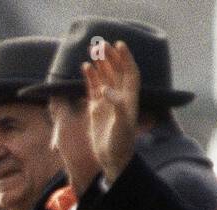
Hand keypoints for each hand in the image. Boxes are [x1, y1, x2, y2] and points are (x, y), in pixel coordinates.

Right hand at [82, 40, 140, 183]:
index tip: (119, 45)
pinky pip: (93, 89)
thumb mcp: (122, 124)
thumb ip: (116, 105)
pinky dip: (90, 78)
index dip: (126, 58)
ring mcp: (107, 102)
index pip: (130, 72)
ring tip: (94, 51)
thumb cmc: (121, 142)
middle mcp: (119, 97)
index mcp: (129, 98)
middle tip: (103, 44)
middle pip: (117, 72)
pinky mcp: (96, 109)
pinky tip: (86, 67)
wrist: (113, 158)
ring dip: (101, 64)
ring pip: (105, 78)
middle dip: (111, 57)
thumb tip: (105, 90)